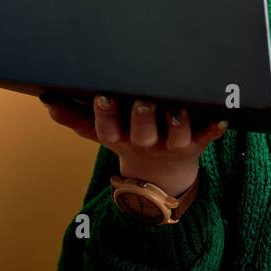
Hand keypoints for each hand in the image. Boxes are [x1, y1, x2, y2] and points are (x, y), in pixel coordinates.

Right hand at [40, 93, 225, 191]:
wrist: (161, 175)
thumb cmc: (127, 139)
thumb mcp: (99, 132)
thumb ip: (73, 116)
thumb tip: (47, 97)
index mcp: (120, 138)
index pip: (108, 130)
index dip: (106, 116)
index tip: (104, 96)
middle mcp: (146, 143)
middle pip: (143, 134)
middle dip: (143, 118)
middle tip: (144, 100)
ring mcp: (172, 145)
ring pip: (177, 136)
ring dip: (178, 123)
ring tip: (179, 108)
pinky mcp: (197, 144)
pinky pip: (208, 137)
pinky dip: (215, 129)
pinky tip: (223, 118)